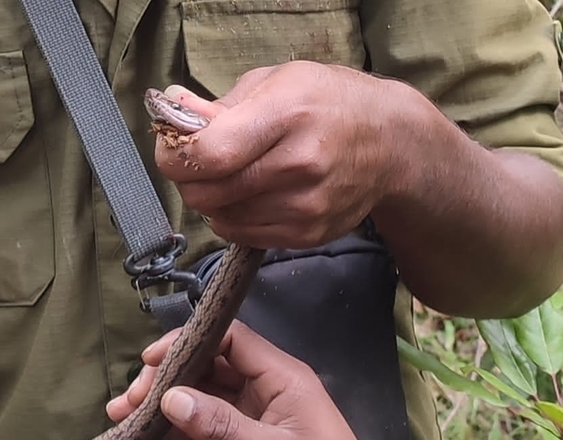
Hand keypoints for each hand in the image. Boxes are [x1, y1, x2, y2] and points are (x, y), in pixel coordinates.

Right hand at [107, 321, 402, 439]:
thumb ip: (218, 426)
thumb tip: (169, 399)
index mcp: (282, 377)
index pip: (228, 339)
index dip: (186, 343)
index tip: (148, 362)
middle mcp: (267, 390)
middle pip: (209, 367)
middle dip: (167, 379)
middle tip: (128, 401)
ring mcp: (257, 419)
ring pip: (204, 399)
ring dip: (167, 407)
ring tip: (123, 417)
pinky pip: (208, 429)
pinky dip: (181, 432)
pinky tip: (149, 439)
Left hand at [153, 61, 403, 248]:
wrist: (390, 144)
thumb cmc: (326, 103)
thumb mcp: (277, 82)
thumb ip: (220, 106)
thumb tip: (172, 117)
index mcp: (287, 114)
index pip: (208, 154)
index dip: (176, 157)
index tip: (172, 149)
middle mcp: (299, 163)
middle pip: (208, 193)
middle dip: (190, 180)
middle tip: (200, 164)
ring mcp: (305, 205)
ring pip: (221, 217)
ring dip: (213, 200)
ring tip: (233, 176)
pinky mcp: (307, 234)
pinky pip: (242, 234)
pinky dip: (233, 218)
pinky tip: (250, 195)